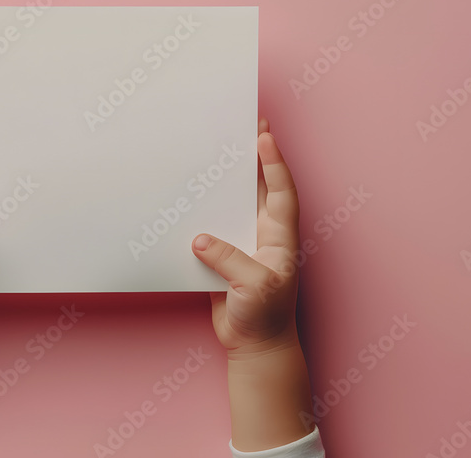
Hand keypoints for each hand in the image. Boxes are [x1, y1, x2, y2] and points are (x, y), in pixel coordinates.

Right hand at [192, 117, 301, 357]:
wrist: (255, 346)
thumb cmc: (266, 317)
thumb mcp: (254, 286)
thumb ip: (229, 260)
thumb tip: (200, 240)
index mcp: (280, 237)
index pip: (280, 191)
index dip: (274, 163)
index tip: (263, 136)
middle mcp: (264, 234)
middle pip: (261, 187)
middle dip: (256, 157)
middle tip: (246, 124)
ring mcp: (244, 244)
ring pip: (236, 203)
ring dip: (228, 180)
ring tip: (216, 150)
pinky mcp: (224, 257)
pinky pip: (213, 228)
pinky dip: (203, 211)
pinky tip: (189, 197)